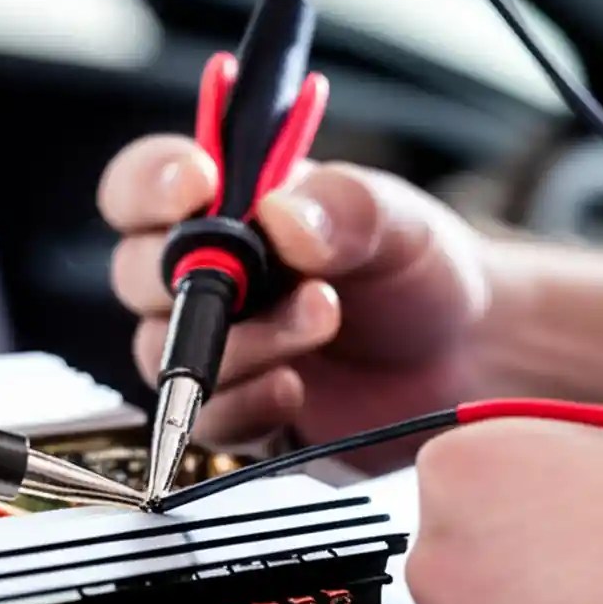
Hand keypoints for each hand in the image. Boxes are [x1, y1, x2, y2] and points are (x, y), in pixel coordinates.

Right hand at [99, 135, 490, 457]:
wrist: (465, 358)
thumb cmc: (420, 274)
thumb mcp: (398, 222)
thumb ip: (345, 207)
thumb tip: (281, 217)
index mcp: (228, 207)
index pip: (142, 186)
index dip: (150, 185)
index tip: (197, 185)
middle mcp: (209, 275)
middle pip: (137, 274)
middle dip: (202, 279)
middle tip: (287, 277)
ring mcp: (221, 347)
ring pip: (166, 353)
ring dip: (240, 344)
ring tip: (321, 320)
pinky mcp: (242, 410)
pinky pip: (206, 418)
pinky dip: (246, 404)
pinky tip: (295, 391)